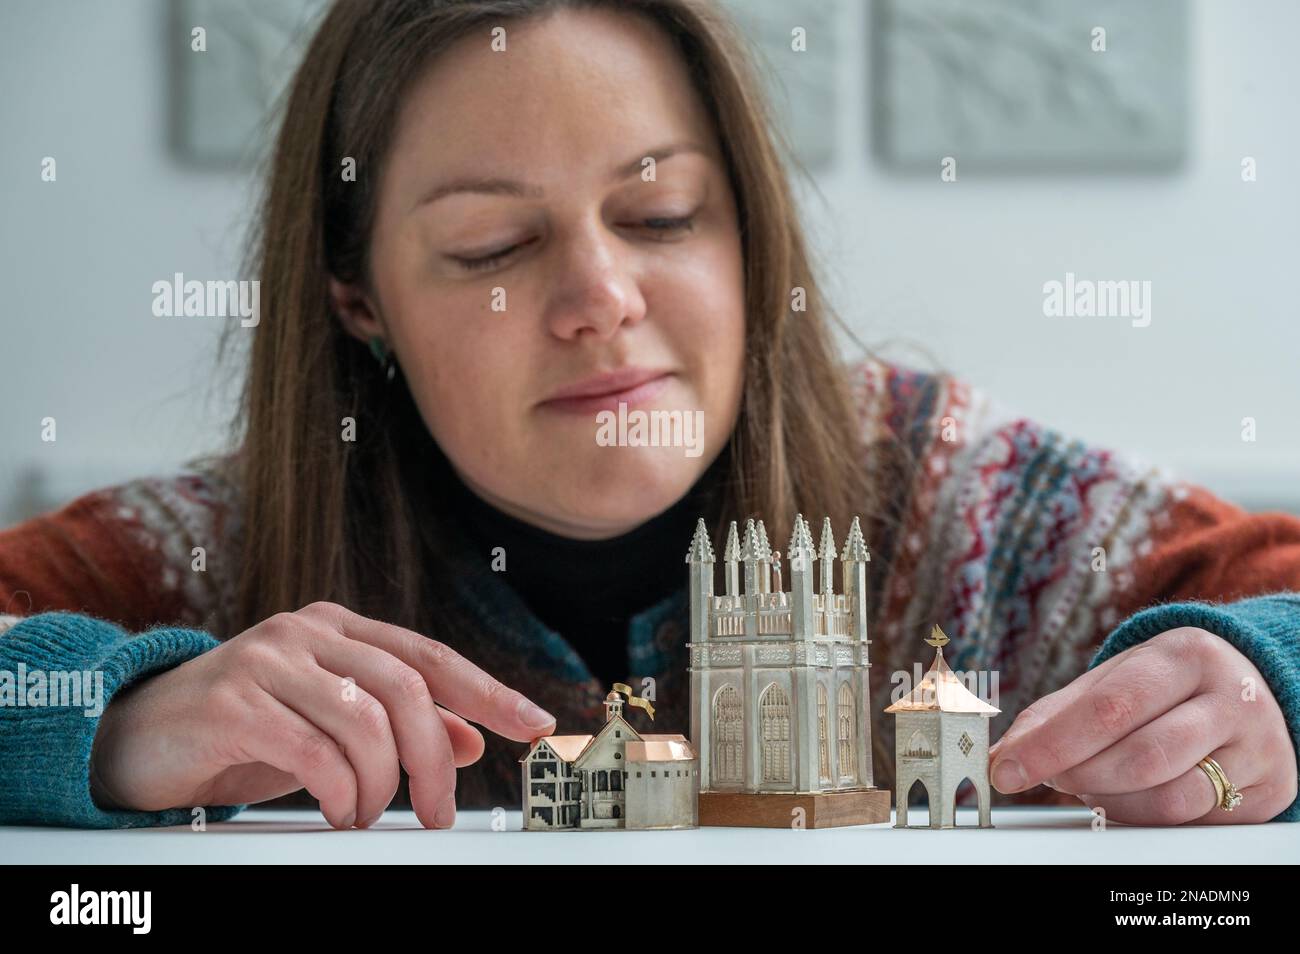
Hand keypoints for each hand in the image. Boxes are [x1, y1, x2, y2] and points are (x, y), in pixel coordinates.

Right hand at [88, 601, 556, 828]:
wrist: (134, 735)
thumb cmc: (242, 730)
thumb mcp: (328, 724)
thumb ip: (395, 724)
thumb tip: (470, 742)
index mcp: (339, 628)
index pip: (430, 657)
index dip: (488, 691)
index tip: (535, 724)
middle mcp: (308, 632)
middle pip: (406, 688)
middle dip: (434, 758)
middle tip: (440, 812)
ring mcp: (268, 660)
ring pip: (365, 719)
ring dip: (382, 783)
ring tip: (367, 815)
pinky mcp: (232, 701)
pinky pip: (313, 749)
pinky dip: (339, 789)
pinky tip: (337, 809)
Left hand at [988, 626, 1296, 823]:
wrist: (1247, 688)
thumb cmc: (1164, 685)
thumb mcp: (1113, 678)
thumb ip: (1053, 715)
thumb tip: (1000, 756)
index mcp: (1184, 655)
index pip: (1109, 707)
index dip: (1051, 745)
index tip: (1007, 769)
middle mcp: (1231, 698)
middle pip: (1141, 757)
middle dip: (1080, 775)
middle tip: (1051, 777)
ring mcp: (1257, 748)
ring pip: (1170, 798)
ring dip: (1111, 802)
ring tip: (1090, 785)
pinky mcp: (1268, 791)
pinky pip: (1193, 822)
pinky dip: (1145, 817)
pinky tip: (1128, 798)